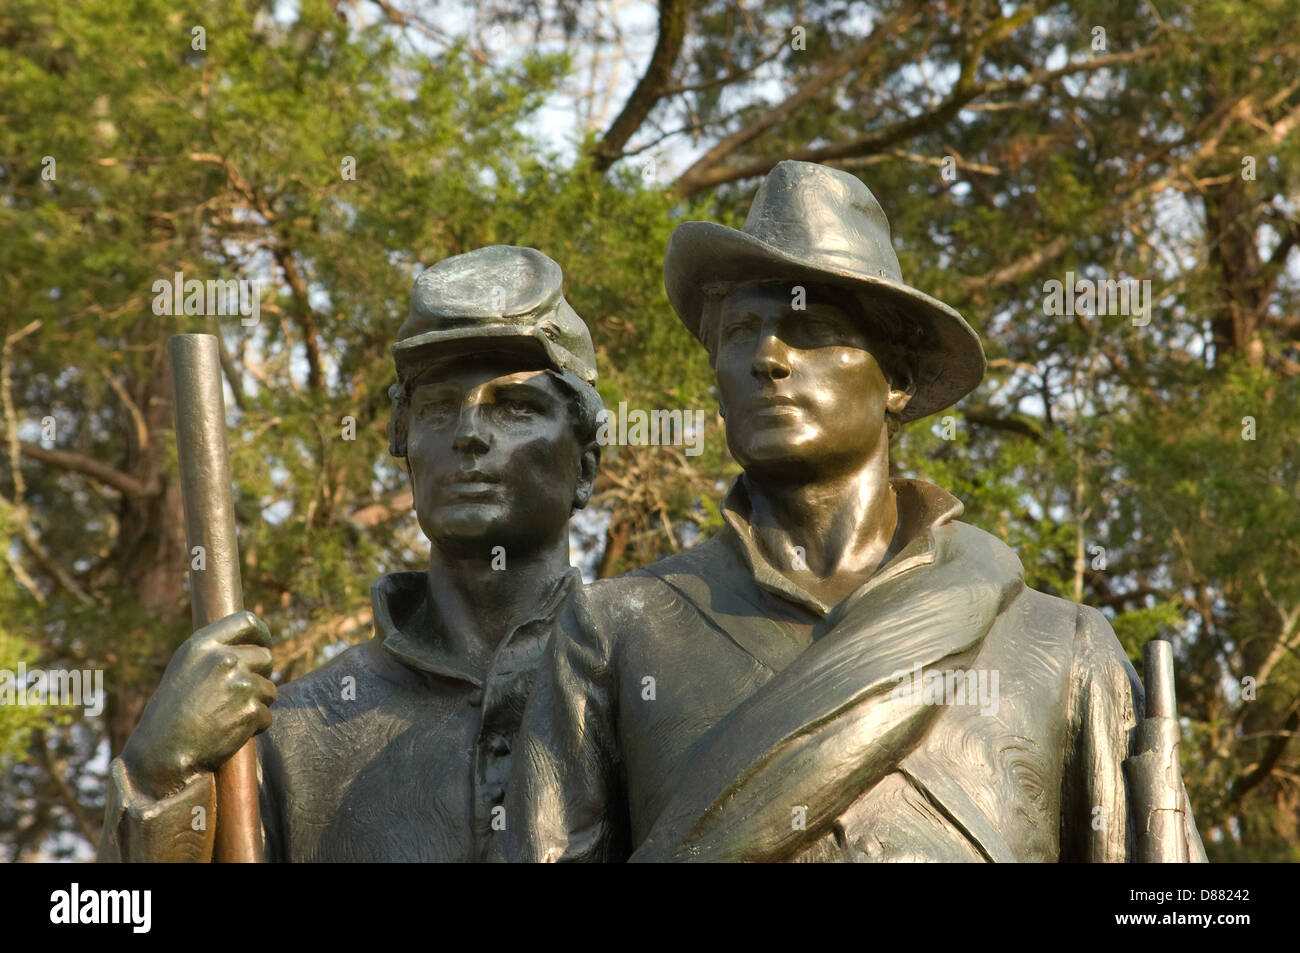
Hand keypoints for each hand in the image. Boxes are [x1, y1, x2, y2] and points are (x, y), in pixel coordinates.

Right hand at [121, 611, 275, 800]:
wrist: (162, 754)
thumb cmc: (171, 714)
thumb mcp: (185, 670)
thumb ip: (215, 654)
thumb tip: (255, 646)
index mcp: (202, 645)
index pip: (246, 621)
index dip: (261, 633)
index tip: (265, 643)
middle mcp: (223, 659)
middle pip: (266, 657)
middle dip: (260, 675)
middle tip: (241, 695)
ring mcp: (240, 684)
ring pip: (269, 689)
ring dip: (256, 704)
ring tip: (227, 717)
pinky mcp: (251, 710)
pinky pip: (267, 715)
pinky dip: (255, 726)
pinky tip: (230, 733)